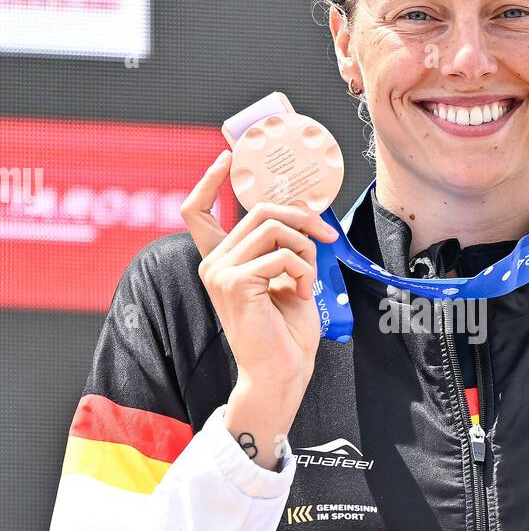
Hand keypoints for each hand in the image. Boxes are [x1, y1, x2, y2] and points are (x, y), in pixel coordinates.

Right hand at [180, 148, 339, 412]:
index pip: (198, 212)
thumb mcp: (286, 276)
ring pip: (272, 227)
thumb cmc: (286, 330)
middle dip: (301, 217)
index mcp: (222, 260)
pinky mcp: (234, 283)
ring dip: (305, 248)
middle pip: (258, 211)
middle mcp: (213, 263)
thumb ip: (281, 245)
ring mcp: (219, 272)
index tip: (226, 159)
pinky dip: (304, 269)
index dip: (209, 181)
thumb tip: (300, 210)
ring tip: (309, 277)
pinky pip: (282, 255)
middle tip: (327, 237)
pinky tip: (303, 292)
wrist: (282, 371)